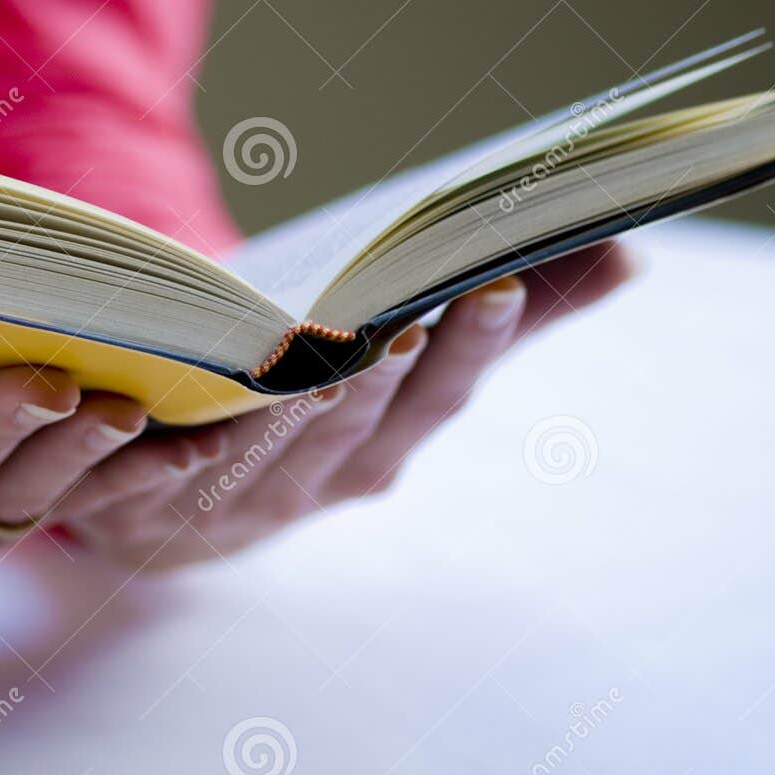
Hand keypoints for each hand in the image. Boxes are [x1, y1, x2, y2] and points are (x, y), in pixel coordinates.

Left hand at [52, 241, 635, 568]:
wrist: (175, 519)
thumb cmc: (308, 427)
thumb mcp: (400, 385)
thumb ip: (498, 326)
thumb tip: (622, 254)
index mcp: (381, 453)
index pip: (439, 402)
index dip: (470, 348)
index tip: (494, 280)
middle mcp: (318, 484)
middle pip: (359, 421)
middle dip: (388, 366)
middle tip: (408, 302)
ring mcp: (234, 500)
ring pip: (267, 448)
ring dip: (292, 401)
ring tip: (312, 339)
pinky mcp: (152, 502)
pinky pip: (158, 473)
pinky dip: (163, 440)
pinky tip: (166, 391)